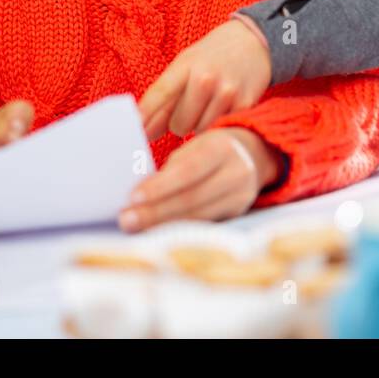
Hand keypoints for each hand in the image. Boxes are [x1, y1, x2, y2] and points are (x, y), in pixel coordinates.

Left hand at [118, 128, 282, 231]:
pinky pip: (203, 225)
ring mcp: (240, 197)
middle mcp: (236, 173)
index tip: (132, 196)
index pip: (188, 169)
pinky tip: (156, 232)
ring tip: (135, 228)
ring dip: (162, 224)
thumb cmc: (209, 150)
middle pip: (192, 198)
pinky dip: (177, 229)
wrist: (252, 156)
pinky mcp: (237, 214)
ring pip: (197, 216)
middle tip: (125, 220)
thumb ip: (173, 165)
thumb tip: (137, 192)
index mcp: (221, 147)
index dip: (160, 185)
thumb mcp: (195, 146)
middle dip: (155, 211)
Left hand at [139, 19, 271, 140]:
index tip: (132, 133)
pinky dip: (217, 124)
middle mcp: (206, 78)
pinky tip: (222, 107)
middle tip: (189, 107)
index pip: (159, 95)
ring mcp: (227, 92)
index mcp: (186, 64)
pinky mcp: (244, 105)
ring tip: (207, 105)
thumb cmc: (212, 55)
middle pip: (178, 125)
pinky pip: (219, 130)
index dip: (144, 117)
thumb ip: (164, 98)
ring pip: (198, 131)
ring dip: (198, 124)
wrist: (253, 42)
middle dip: (179, 122)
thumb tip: (145, 131)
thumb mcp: (185, 66)